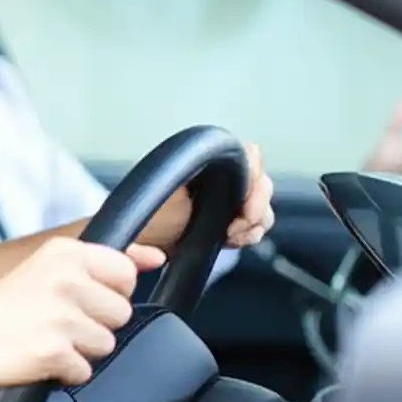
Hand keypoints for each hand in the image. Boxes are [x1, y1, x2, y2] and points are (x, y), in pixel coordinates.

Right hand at [0, 238, 165, 387]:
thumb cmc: (11, 302)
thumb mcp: (54, 264)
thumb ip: (110, 259)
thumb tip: (157, 257)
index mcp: (67, 253)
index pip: (125, 274)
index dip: (108, 291)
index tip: (79, 296)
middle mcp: (65, 279)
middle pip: (121, 313)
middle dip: (95, 322)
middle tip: (58, 318)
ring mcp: (59, 316)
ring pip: (107, 345)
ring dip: (81, 349)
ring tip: (49, 335)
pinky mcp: (53, 350)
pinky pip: (84, 371)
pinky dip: (64, 371)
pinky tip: (40, 354)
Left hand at [140, 141, 274, 251]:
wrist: (139, 244)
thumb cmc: (147, 211)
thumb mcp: (168, 183)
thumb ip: (195, 167)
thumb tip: (220, 159)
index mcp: (209, 160)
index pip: (249, 157)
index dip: (253, 180)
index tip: (243, 204)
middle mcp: (223, 177)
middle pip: (262, 185)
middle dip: (256, 208)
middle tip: (237, 225)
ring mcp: (228, 202)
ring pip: (263, 208)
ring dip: (254, 225)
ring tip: (231, 235)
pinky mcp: (228, 224)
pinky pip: (256, 228)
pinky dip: (250, 235)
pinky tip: (232, 240)